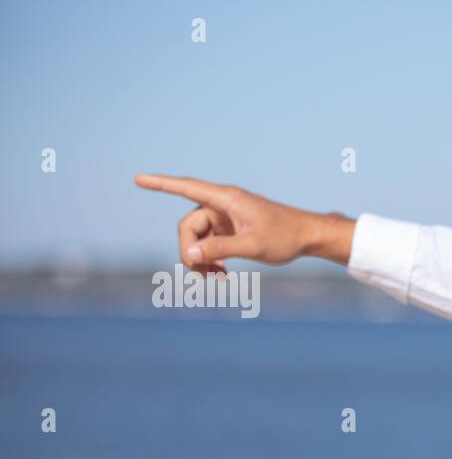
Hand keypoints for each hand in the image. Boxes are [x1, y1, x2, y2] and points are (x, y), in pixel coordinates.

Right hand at [133, 174, 354, 270]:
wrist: (307, 237)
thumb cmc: (285, 237)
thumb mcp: (253, 246)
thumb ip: (221, 249)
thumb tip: (190, 255)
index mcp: (226, 199)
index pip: (187, 187)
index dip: (161, 184)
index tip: (138, 179)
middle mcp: (222, 205)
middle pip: (189, 226)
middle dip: (190, 251)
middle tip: (201, 274)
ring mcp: (226, 218)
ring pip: (198, 238)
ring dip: (200, 259)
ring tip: (215, 279)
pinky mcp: (231, 230)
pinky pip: (210, 244)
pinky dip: (211, 259)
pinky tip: (219, 275)